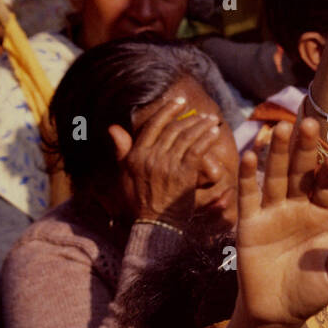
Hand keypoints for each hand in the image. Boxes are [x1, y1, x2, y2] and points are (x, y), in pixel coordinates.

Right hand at [109, 96, 225, 228]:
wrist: (154, 225)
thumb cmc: (139, 201)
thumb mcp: (124, 175)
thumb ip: (121, 150)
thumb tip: (113, 127)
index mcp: (135, 155)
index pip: (153, 126)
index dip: (167, 111)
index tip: (179, 103)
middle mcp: (150, 157)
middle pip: (172, 129)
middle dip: (189, 118)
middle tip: (201, 114)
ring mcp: (167, 165)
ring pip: (186, 137)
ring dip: (201, 126)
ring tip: (211, 120)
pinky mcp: (183, 175)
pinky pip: (197, 150)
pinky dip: (206, 139)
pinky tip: (214, 132)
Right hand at [234, 118, 327, 327]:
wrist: (276, 314)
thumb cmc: (310, 294)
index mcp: (322, 217)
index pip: (327, 187)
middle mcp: (298, 208)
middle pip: (301, 172)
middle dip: (304, 149)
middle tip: (310, 123)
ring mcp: (273, 213)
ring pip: (275, 176)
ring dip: (277, 153)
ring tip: (280, 128)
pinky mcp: (249, 223)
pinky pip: (248, 196)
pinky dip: (247, 176)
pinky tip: (250, 155)